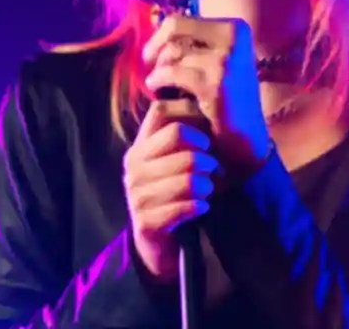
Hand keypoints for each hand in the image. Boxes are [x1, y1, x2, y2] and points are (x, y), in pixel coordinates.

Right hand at [123, 101, 217, 281]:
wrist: (160, 242)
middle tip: (215, 168)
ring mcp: (136, 194)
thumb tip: (209, 106)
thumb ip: (186, 136)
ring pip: (185, 175)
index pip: (162, 112)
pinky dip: (199, 206)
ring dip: (206, 184)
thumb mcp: (177, 162)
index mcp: (140, 146)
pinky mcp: (146, 221)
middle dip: (204, 153)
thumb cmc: (176, 194)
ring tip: (209, 189)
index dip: (191, 116)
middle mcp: (133, 167)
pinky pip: (182, 206)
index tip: (208, 137)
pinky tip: (203, 207)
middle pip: (178, 138)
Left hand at [142, 14, 272, 179]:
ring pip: (171, 53)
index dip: (160, 35)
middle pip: (174, 28)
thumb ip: (197, 43)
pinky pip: (172, 72)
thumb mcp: (220, 62)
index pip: (182, 19)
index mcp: (235, 28)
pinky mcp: (215, 84)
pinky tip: (156, 90)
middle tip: (148, 65)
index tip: (152, 51)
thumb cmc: (228, 99)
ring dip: (158, 69)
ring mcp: (226, 60)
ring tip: (156, 83)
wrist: (246, 138)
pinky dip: (158, 80)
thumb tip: (160, 26)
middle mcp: (234, 38)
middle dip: (155, 47)